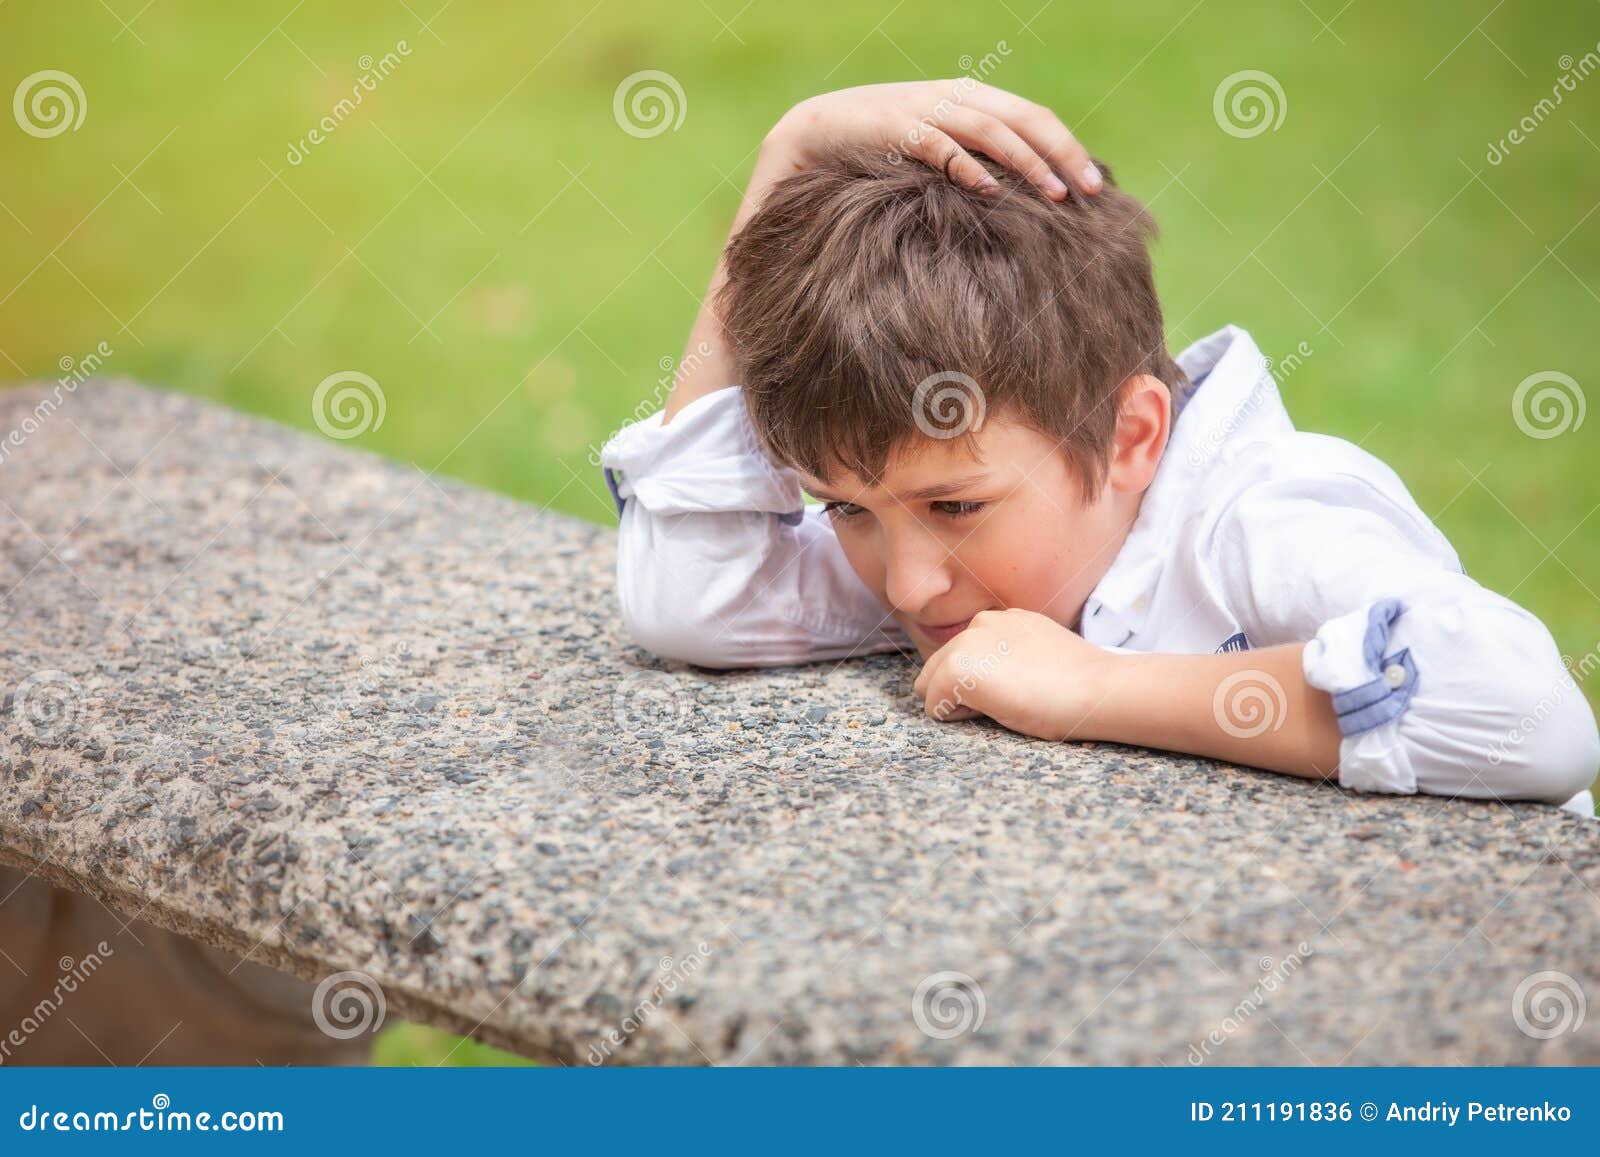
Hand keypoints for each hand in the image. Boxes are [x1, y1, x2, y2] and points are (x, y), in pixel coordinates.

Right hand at [767, 81, 1102, 200]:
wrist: (813, 134)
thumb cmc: (879, 151)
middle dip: (1061, 154)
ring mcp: (926, 110)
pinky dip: (968, 167)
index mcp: (969, 99)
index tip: (1094, 186)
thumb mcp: (935, 152)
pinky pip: (941, 146)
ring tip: (1052, 194)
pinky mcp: (896, 130)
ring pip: (991, 130)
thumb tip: (1019, 200)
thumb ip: (972, 161)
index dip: (1067, 147)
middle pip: (1023, 119)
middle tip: (1087, 193)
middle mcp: (953, 98)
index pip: (1033, 116)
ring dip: (1027, 162)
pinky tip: (990, 190)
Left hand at [911, 608, 1110, 739]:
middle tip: (1008, 700)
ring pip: (930, 684)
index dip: (981, 682)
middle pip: (938, 667)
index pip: (964, 655)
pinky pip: (933, 705)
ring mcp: (966, 643)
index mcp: (1002, 620)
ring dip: (957, 702)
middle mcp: (980, 623)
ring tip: (1002, 703)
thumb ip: (1007, 657)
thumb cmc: (1079, 684)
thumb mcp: (1038, 656)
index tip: (1018, 688)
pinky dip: (954, 717)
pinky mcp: (958, 667)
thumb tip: (988, 678)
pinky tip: (993, 710)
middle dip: (960, 691)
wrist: (1097, 688)